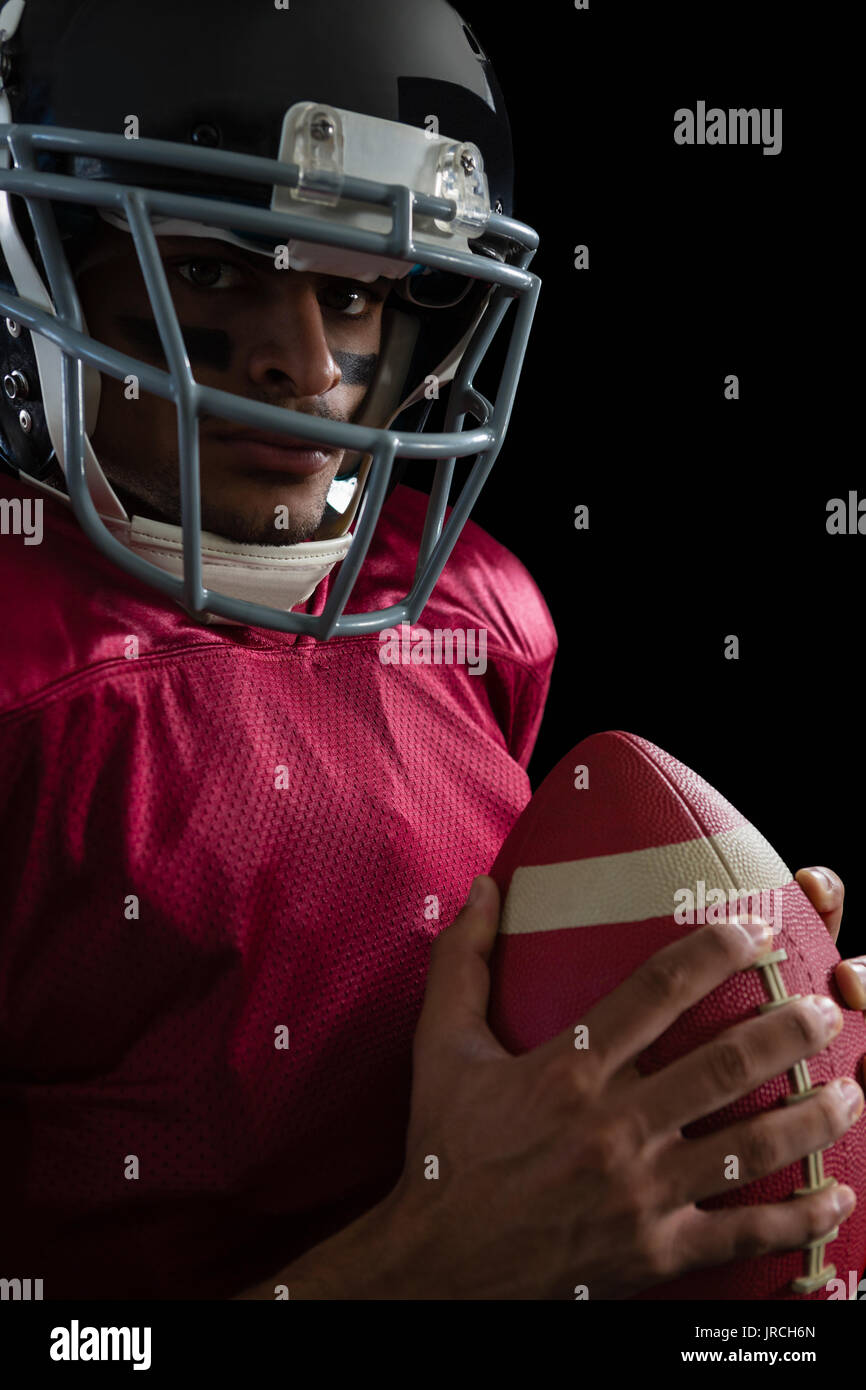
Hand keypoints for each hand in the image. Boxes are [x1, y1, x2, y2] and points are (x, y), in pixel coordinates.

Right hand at [387, 877, 861, 1299]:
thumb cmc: (443, 1149)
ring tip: (851, 1088)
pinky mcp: (654, 1251)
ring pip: (749, 1144)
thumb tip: (480, 889)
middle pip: (725, 1063)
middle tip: (825, 1008)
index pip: (658, 989)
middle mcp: (612, 1125)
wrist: (437, 1266)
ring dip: (812, 1115)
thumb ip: (462, 964)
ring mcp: (639, 1192)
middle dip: (788, 1028)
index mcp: (567, 1067)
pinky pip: (741, 1230)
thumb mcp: (441, 1048)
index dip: (716, 949)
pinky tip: (835, 1196)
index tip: (755, 930)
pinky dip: (796, 1217)